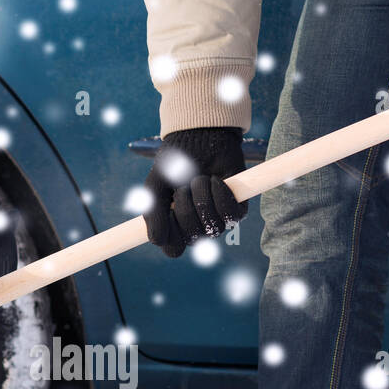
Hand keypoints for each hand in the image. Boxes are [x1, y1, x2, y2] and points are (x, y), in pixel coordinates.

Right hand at [142, 127, 248, 257]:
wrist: (199, 139)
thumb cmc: (174, 164)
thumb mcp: (155, 186)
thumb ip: (152, 213)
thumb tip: (156, 240)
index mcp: (176, 227)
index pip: (173, 250)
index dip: (170, 233)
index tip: (166, 209)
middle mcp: (198, 228)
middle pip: (193, 238)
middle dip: (185, 207)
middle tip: (183, 186)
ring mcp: (217, 220)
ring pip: (213, 228)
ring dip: (203, 198)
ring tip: (199, 179)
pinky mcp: (237, 209)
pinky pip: (231, 216)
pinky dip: (220, 195)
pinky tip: (214, 181)